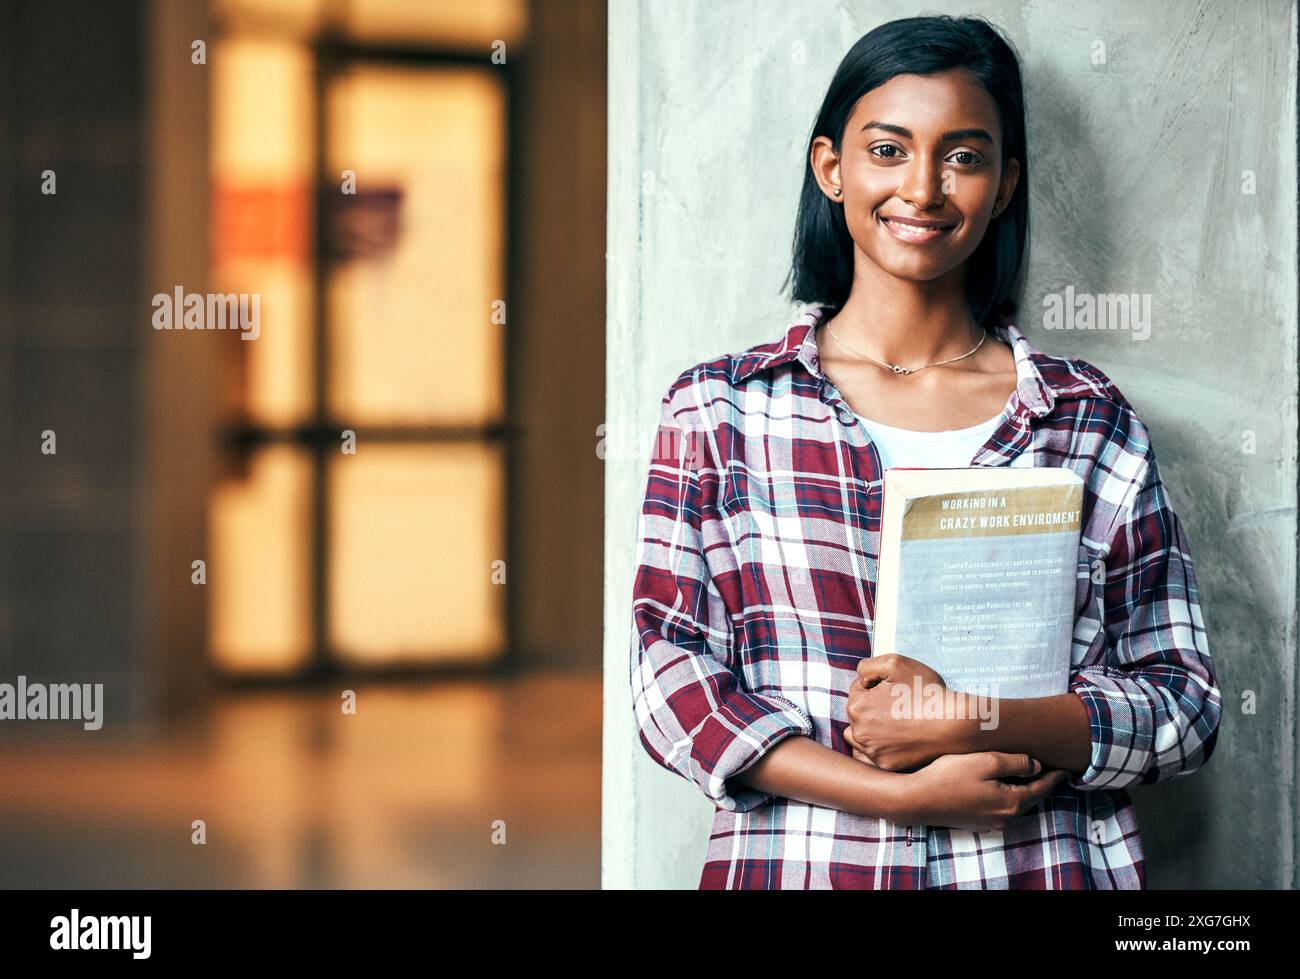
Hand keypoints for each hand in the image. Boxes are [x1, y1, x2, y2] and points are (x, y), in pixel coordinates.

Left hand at [845, 653, 970, 771]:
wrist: (954, 723)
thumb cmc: (925, 690)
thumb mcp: (894, 662)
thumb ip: (867, 666)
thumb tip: (860, 679)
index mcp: (856, 707)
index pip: (858, 690)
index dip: (876, 685)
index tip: (896, 688)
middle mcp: (859, 733)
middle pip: (858, 713)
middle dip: (873, 705)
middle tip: (900, 704)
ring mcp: (872, 752)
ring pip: (863, 734)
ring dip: (873, 726)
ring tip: (897, 721)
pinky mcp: (886, 765)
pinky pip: (877, 752)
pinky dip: (885, 744)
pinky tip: (902, 736)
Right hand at [889, 752, 1067, 832]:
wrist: (917, 800)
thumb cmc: (949, 777)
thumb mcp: (986, 762)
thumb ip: (1016, 763)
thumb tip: (1036, 766)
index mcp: (1012, 803)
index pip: (1042, 788)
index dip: (1055, 776)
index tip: (1067, 766)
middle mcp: (1005, 818)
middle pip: (1031, 797)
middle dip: (1042, 782)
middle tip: (1051, 766)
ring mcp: (990, 822)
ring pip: (1016, 802)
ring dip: (1023, 788)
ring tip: (1029, 771)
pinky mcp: (977, 820)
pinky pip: (1001, 806)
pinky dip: (1008, 793)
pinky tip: (1002, 782)